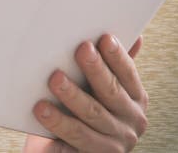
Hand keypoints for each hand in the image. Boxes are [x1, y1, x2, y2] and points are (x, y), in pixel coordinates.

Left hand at [24, 35, 147, 152]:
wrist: (66, 152)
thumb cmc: (81, 113)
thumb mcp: (99, 90)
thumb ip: (113, 68)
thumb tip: (135, 36)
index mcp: (134, 101)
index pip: (128, 75)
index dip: (117, 57)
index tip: (104, 38)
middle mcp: (129, 123)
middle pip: (110, 93)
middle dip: (95, 70)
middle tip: (81, 50)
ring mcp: (112, 144)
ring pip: (91, 116)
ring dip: (72, 96)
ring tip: (54, 79)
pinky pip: (72, 139)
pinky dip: (57, 124)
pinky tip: (42, 110)